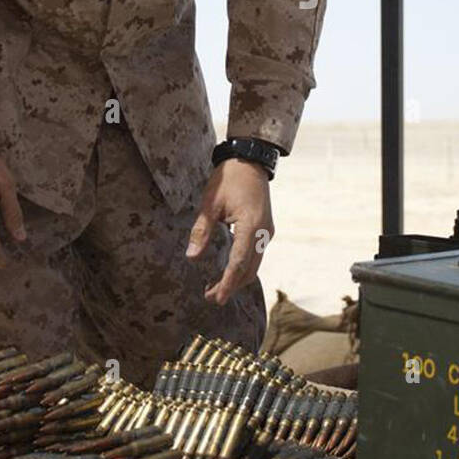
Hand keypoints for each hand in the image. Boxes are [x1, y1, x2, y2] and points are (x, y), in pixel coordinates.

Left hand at [186, 158, 273, 304]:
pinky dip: (243, 266)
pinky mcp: (265, 229)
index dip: (227, 283)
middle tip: (211, 297)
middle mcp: (263, 232)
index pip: (238, 263)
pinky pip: (255, 254)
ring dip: (237, 278)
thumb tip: (192, 257)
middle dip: (231, 286)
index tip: (216, 298)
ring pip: (254, 264)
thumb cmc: (229, 179)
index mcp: (250, 225)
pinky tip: (228, 270)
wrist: (250, 160)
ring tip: (216, 287)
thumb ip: (202, 231)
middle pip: (249, 269)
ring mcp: (266, 231)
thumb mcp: (210, 203)